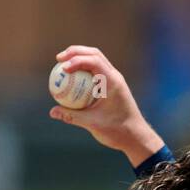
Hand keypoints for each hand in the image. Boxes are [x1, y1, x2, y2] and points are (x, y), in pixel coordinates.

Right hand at [48, 45, 164, 165]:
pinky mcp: (113, 85)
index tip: (62, 68)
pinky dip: (84, 69)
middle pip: (94, 54)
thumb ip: (72, 116)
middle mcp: (115, 77)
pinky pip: (97, 71)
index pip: (94, 61)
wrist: (136, 136)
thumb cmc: (118, 131)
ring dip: (80, 57)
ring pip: (96, 60)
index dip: (76, 60)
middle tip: (58, 59)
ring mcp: (115, 80)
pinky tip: (72, 78)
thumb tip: (52, 112)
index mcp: (113, 82)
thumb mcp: (93, 124)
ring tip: (63, 64)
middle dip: (75, 52)